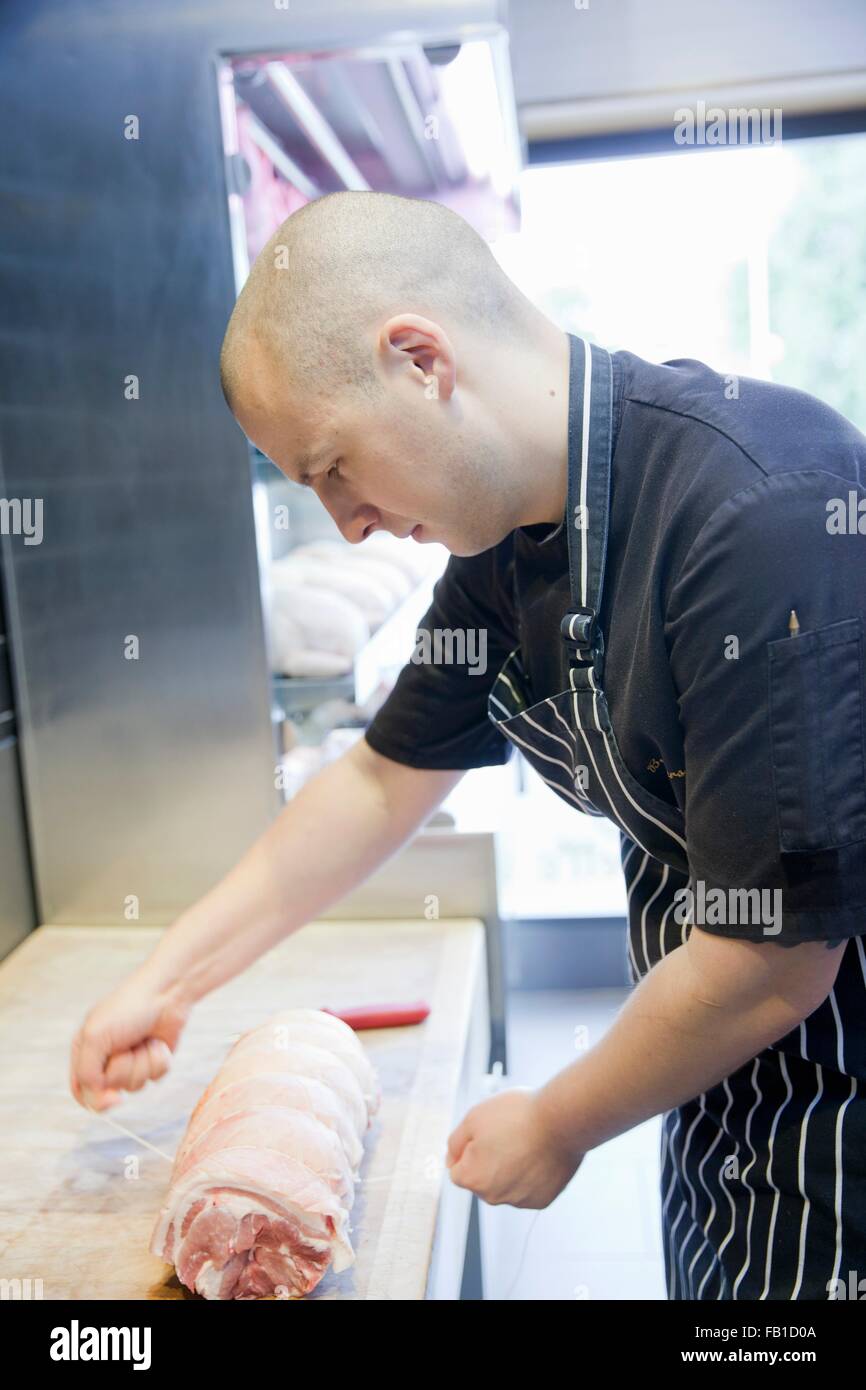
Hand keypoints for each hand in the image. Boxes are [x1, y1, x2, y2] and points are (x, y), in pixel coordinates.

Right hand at [70, 969, 189, 1110]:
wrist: (166, 994)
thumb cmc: (127, 1008)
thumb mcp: (95, 1037)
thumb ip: (87, 1072)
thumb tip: (99, 1098)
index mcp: (85, 1051)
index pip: (80, 1090)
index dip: (94, 1099)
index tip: (112, 1097)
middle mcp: (106, 1059)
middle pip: (110, 1090)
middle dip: (123, 1069)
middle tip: (127, 1047)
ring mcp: (130, 1061)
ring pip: (135, 1085)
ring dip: (142, 1062)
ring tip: (143, 1040)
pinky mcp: (151, 1061)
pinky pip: (155, 1077)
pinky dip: (158, 1060)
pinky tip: (157, 1042)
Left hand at [445, 1087, 583, 1207]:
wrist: (561, 1120)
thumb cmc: (516, 1115)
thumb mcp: (473, 1118)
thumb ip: (455, 1143)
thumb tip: (451, 1161)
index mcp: (472, 1178)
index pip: (458, 1168)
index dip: (470, 1147)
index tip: (489, 1131)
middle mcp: (493, 1197)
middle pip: (482, 1178)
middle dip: (489, 1159)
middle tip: (509, 1134)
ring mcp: (519, 1201)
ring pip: (506, 1184)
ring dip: (510, 1167)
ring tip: (527, 1142)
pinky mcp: (542, 1200)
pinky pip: (528, 1188)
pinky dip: (531, 1174)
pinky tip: (540, 1155)